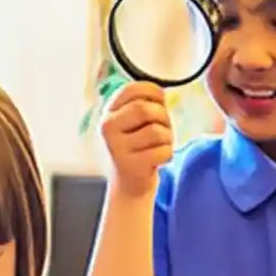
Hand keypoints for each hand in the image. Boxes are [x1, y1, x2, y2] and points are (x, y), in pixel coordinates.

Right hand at [100, 81, 173, 197]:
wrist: (127, 186)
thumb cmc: (137, 149)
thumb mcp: (133, 123)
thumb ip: (143, 104)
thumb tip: (160, 93)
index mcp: (109, 112)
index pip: (133, 89)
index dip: (154, 93)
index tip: (159, 104)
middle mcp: (107, 128)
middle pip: (145, 109)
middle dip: (163, 118)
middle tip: (163, 129)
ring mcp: (117, 148)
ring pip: (156, 131)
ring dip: (167, 137)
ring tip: (160, 145)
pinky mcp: (130, 166)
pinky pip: (162, 151)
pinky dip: (167, 154)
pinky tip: (158, 160)